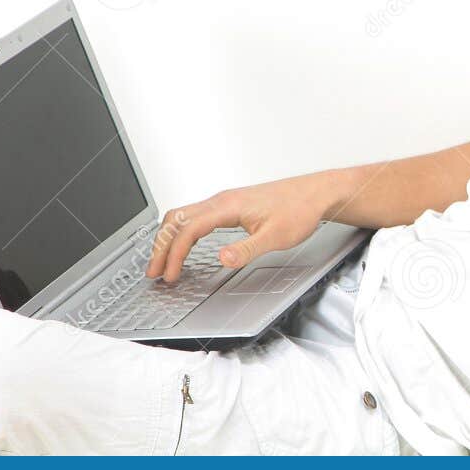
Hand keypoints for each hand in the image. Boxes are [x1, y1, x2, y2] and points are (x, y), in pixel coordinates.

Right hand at [144, 173, 340, 281]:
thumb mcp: (276, 237)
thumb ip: (247, 249)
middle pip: (176, 219)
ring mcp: (224, 202)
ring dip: (168, 238)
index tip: (170, 275)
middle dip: (161, 246)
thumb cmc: (300, 210)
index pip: (188, 229)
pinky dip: (181, 233)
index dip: (175, 254)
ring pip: (182, 216)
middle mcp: (222, 200)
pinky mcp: (230, 206)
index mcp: (228, 206)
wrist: (315, 194)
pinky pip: (194, 216)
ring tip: (161, 262)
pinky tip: (183, 247)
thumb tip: (222, 259)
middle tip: (153, 272)